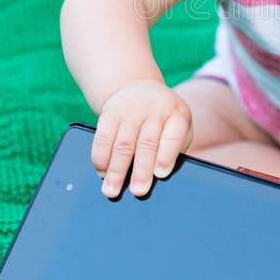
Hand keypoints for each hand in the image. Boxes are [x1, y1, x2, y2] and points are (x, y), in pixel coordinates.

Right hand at [92, 79, 192, 198]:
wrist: (141, 88)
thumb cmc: (164, 120)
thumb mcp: (178, 128)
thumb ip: (174, 150)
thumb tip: (160, 179)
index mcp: (176, 114)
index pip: (172, 136)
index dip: (166, 155)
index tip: (160, 174)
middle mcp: (155, 108)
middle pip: (147, 143)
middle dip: (141, 170)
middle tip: (138, 192)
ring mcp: (131, 108)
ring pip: (122, 143)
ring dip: (116, 170)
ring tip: (112, 190)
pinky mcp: (110, 111)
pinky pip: (102, 137)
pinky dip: (100, 157)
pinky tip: (101, 172)